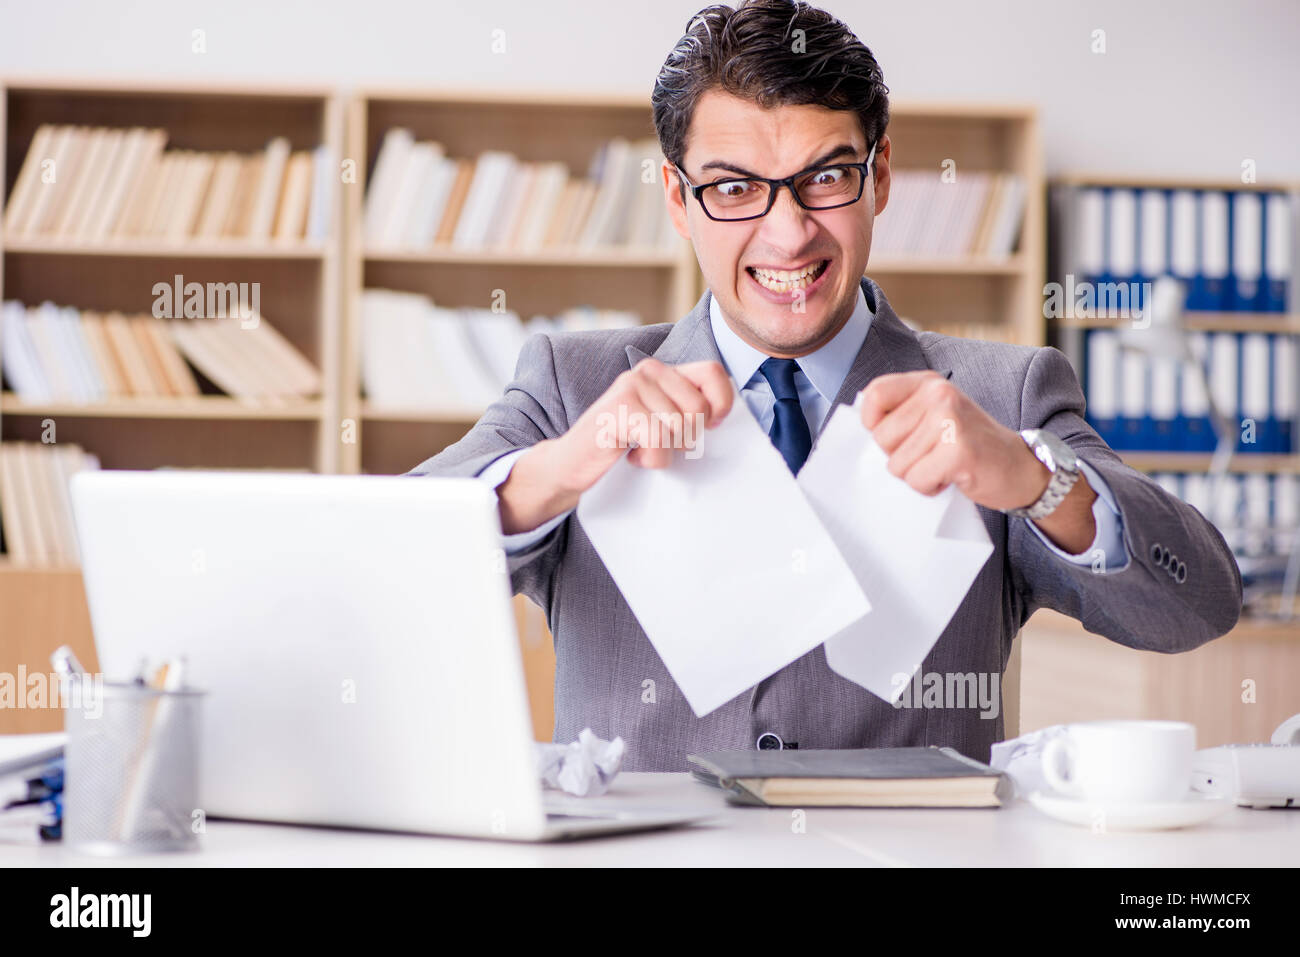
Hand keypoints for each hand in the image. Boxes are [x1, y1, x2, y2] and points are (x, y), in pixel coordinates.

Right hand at [497, 359, 733, 533]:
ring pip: (679, 427)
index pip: (713, 372)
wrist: (572, 464)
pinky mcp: (619, 408)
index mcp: (663, 372)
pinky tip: (631, 455)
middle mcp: (647, 371)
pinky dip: (651, 459)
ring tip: (640, 448)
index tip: (708, 427)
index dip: (720, 403)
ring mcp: (631, 386)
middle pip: (698, 408)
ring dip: (664, 451)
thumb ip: (688, 411)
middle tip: (659, 443)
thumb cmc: (623, 446)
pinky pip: (658, 439)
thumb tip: (725, 416)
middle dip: (685, 437)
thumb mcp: (661, 423)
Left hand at [858, 370, 1049, 510]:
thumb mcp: (936, 416)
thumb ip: (902, 414)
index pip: (874, 395)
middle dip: (900, 457)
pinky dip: (930, 488)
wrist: (1021, 468)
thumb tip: (860, 424)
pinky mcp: (958, 449)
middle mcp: (939, 393)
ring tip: (943, 465)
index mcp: (929, 382)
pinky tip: (952, 477)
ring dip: (917, 475)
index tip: (896, 438)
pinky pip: (916, 480)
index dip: (873, 425)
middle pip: (881, 438)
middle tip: (931, 455)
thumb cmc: (969, 446)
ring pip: (897, 464)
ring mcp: (950, 419)